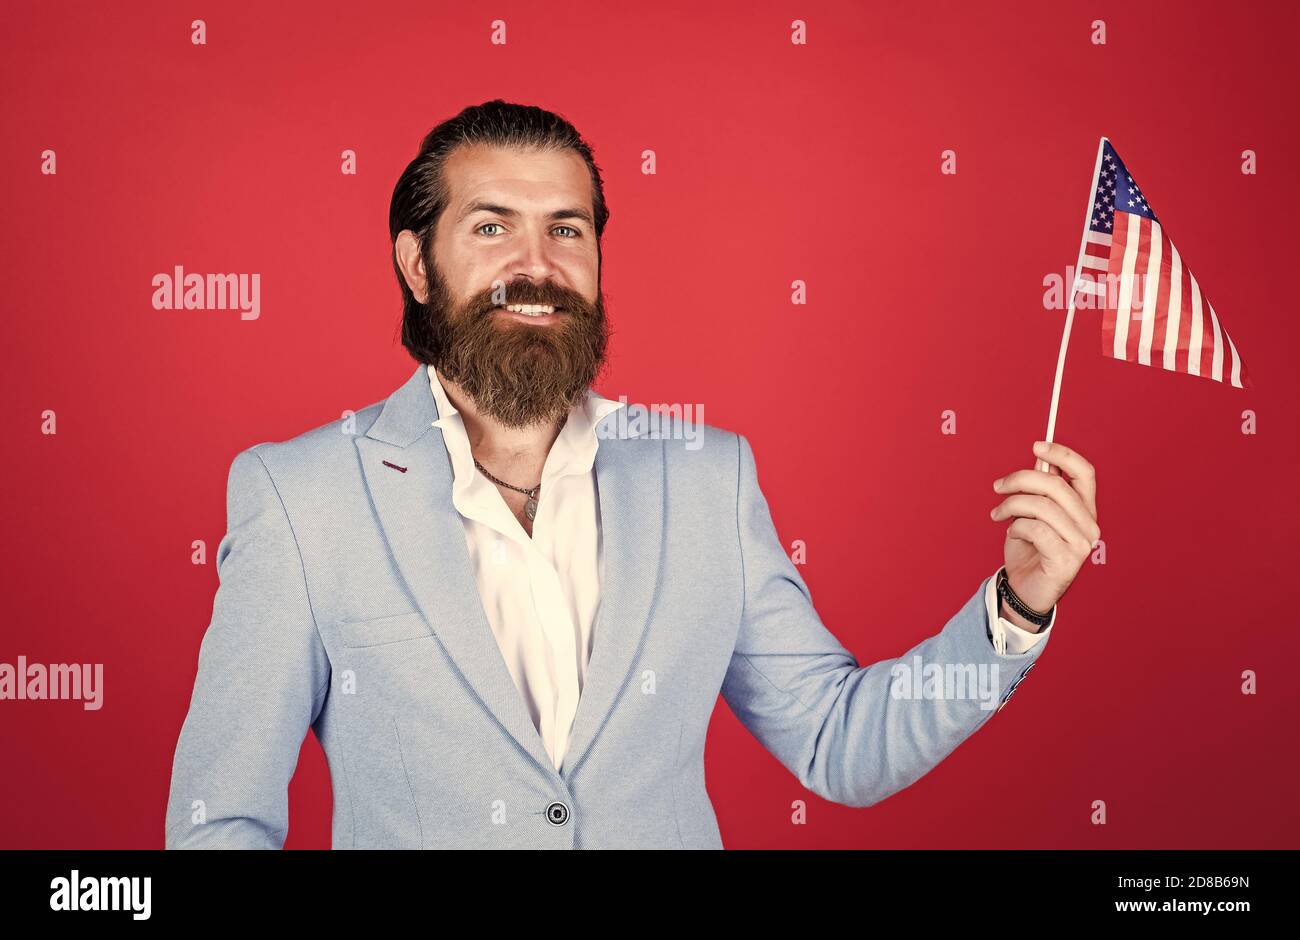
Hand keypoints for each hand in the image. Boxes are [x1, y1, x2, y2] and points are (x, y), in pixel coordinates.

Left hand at [990, 440, 1099, 621]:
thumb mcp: (1032, 513)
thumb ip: (1040, 490)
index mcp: (1084, 510)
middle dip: (1021, 479)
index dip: (1062, 455)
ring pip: (1042, 506)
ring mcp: (1081, 544)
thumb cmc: (1029, 549)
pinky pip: (1035, 529)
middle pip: (1056, 486)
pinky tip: (1011, 533)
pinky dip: (1016, 527)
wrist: (1024, 589)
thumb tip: (1039, 460)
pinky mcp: (1067, 560)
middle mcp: (1089, 525)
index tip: (1036, 445)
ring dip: (1012, 505)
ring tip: (998, 514)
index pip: (1084, 473)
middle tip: (998, 486)